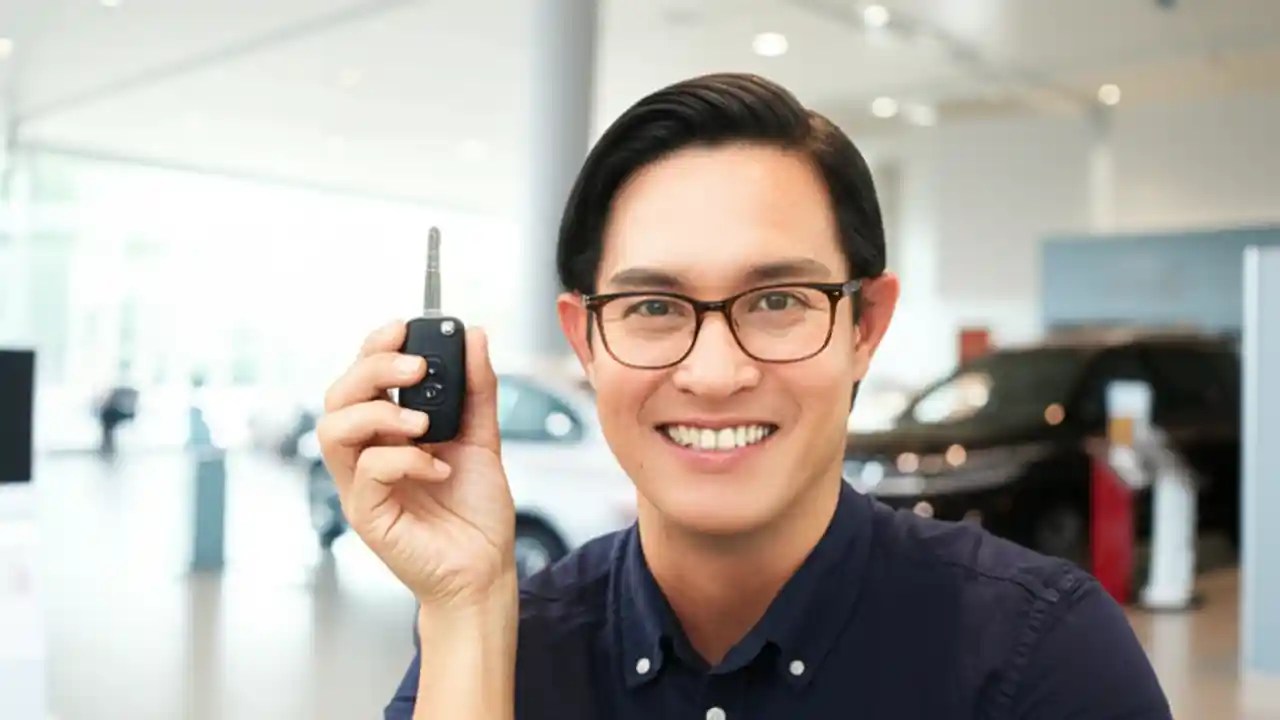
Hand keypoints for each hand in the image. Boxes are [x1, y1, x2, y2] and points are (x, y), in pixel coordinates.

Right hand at [317, 320, 514, 606]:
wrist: (486, 568)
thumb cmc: (476, 510)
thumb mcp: (483, 437)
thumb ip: (477, 389)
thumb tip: (473, 336)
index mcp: (387, 431)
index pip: (361, 377)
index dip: (373, 347)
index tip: (403, 328)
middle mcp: (366, 453)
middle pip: (337, 395)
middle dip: (373, 370)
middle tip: (416, 370)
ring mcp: (361, 484)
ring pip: (333, 430)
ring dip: (378, 413)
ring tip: (423, 422)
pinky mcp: (367, 514)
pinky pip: (366, 471)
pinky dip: (403, 458)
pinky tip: (437, 464)